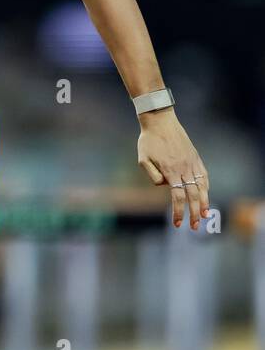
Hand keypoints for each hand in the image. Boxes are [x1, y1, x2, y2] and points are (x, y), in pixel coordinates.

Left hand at [136, 110, 209, 229]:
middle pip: (192, 196)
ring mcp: (192, 163)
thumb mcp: (142, 159)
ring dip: (204, 203)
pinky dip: (206, 188)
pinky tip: (205, 196)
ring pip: (202, 188)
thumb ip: (152, 175)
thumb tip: (164, 186)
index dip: (179, 212)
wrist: (161, 122)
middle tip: (193, 227)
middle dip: (193, 214)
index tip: (178, 223)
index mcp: (170, 171)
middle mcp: (184, 169)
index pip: (177, 197)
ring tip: (205, 216)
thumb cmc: (148, 141)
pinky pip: (204, 176)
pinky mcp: (196, 158)